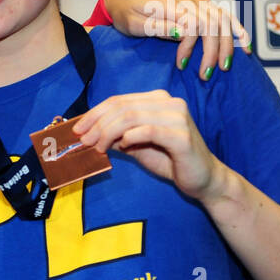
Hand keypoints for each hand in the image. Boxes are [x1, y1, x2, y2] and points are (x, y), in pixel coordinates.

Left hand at [72, 91, 225, 201]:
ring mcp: (178, 117)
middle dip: (97, 123)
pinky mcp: (182, 135)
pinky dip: (129, 137)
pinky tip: (122, 147)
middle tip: (83, 140)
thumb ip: (116, 135)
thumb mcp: (136, 145)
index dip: (94, 113)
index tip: (77, 129)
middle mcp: (169, 103)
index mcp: (158, 100)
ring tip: (97, 148)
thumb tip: (89, 133)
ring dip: (108, 132)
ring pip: (131, 116)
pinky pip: (148, 130)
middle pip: (122, 107)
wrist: (203, 179)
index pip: (119, 101)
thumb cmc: (170, 160)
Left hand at [102, 0, 249, 80]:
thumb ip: (157, 27)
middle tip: (207, 74)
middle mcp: (188, 0)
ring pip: (223, 20)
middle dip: (213, 51)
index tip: (181, 65)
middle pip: (212, 24)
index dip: (190, 47)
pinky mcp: (201, 4)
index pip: (192, 25)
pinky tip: (244, 44)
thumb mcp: (133, 23)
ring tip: (226, 66)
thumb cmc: (126, 11)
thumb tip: (181, 33)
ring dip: (227, 44)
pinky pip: (225, 15)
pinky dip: (236, 29)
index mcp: (171, 4)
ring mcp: (197, 0)